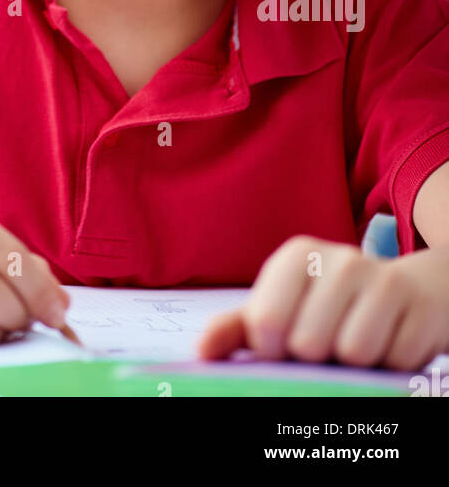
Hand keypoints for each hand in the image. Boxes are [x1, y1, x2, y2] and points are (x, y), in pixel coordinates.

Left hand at [198, 236, 448, 369]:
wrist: (406, 292)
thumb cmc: (330, 305)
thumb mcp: (281, 309)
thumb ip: (237, 329)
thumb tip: (202, 352)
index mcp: (298, 256)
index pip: (265, 322)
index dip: (273, 348)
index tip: (284, 342)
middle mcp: (339, 258)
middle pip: (309, 343)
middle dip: (317, 356)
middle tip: (327, 341)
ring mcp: (382, 278)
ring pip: (354, 353)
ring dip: (354, 363)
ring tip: (357, 340)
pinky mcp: (417, 304)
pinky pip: (394, 360)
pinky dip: (389, 363)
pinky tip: (388, 341)